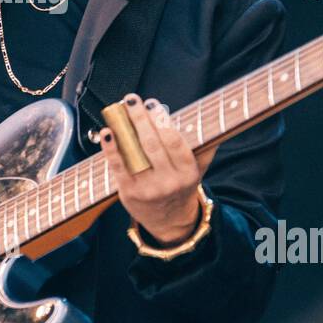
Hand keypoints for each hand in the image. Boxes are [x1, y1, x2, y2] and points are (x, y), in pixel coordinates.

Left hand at [99, 94, 217, 246]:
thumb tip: (215, 123)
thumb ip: (204, 149)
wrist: (169, 221)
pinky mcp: (129, 193)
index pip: (174, 142)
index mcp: (188, 173)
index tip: (153, 104)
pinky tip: (107, 133)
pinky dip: (111, 149)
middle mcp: (169, 182)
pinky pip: (119, 167)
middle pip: (153, 145)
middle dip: (141, 119)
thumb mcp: (197, 171)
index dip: (162, 121)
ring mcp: (148, 189)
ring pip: (135, 154)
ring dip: (125, 130)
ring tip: (118, 111)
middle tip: (132, 100)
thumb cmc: (181, 187)